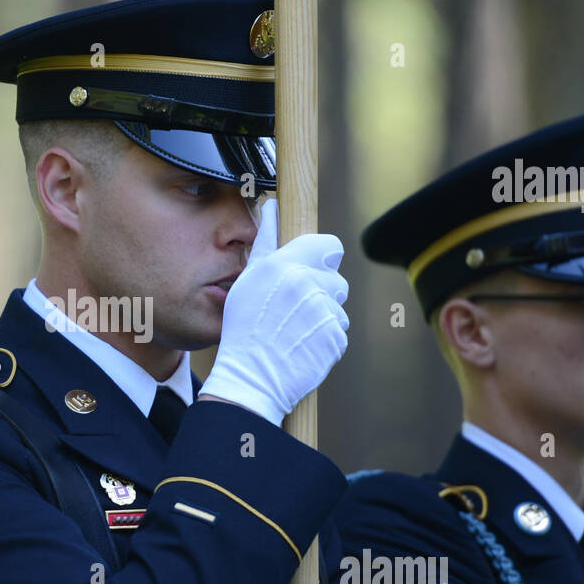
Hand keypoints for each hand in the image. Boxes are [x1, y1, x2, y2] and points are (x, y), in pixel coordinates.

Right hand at [198, 198, 348, 425]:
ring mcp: (324, 312)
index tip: (312, 271)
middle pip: (336, 281)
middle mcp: (306, 284)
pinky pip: (339, 333)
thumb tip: (272, 206)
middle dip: (322, 294)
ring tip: (295, 333)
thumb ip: (267, 242)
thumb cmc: (244, 329)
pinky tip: (303, 347)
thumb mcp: (247, 281)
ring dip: (323, 319)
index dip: (324, 259)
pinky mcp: (336, 338)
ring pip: (338, 308)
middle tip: (294, 313)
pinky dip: (325, 341)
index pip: (330, 246)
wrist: (250, 377)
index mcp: (285, 265)